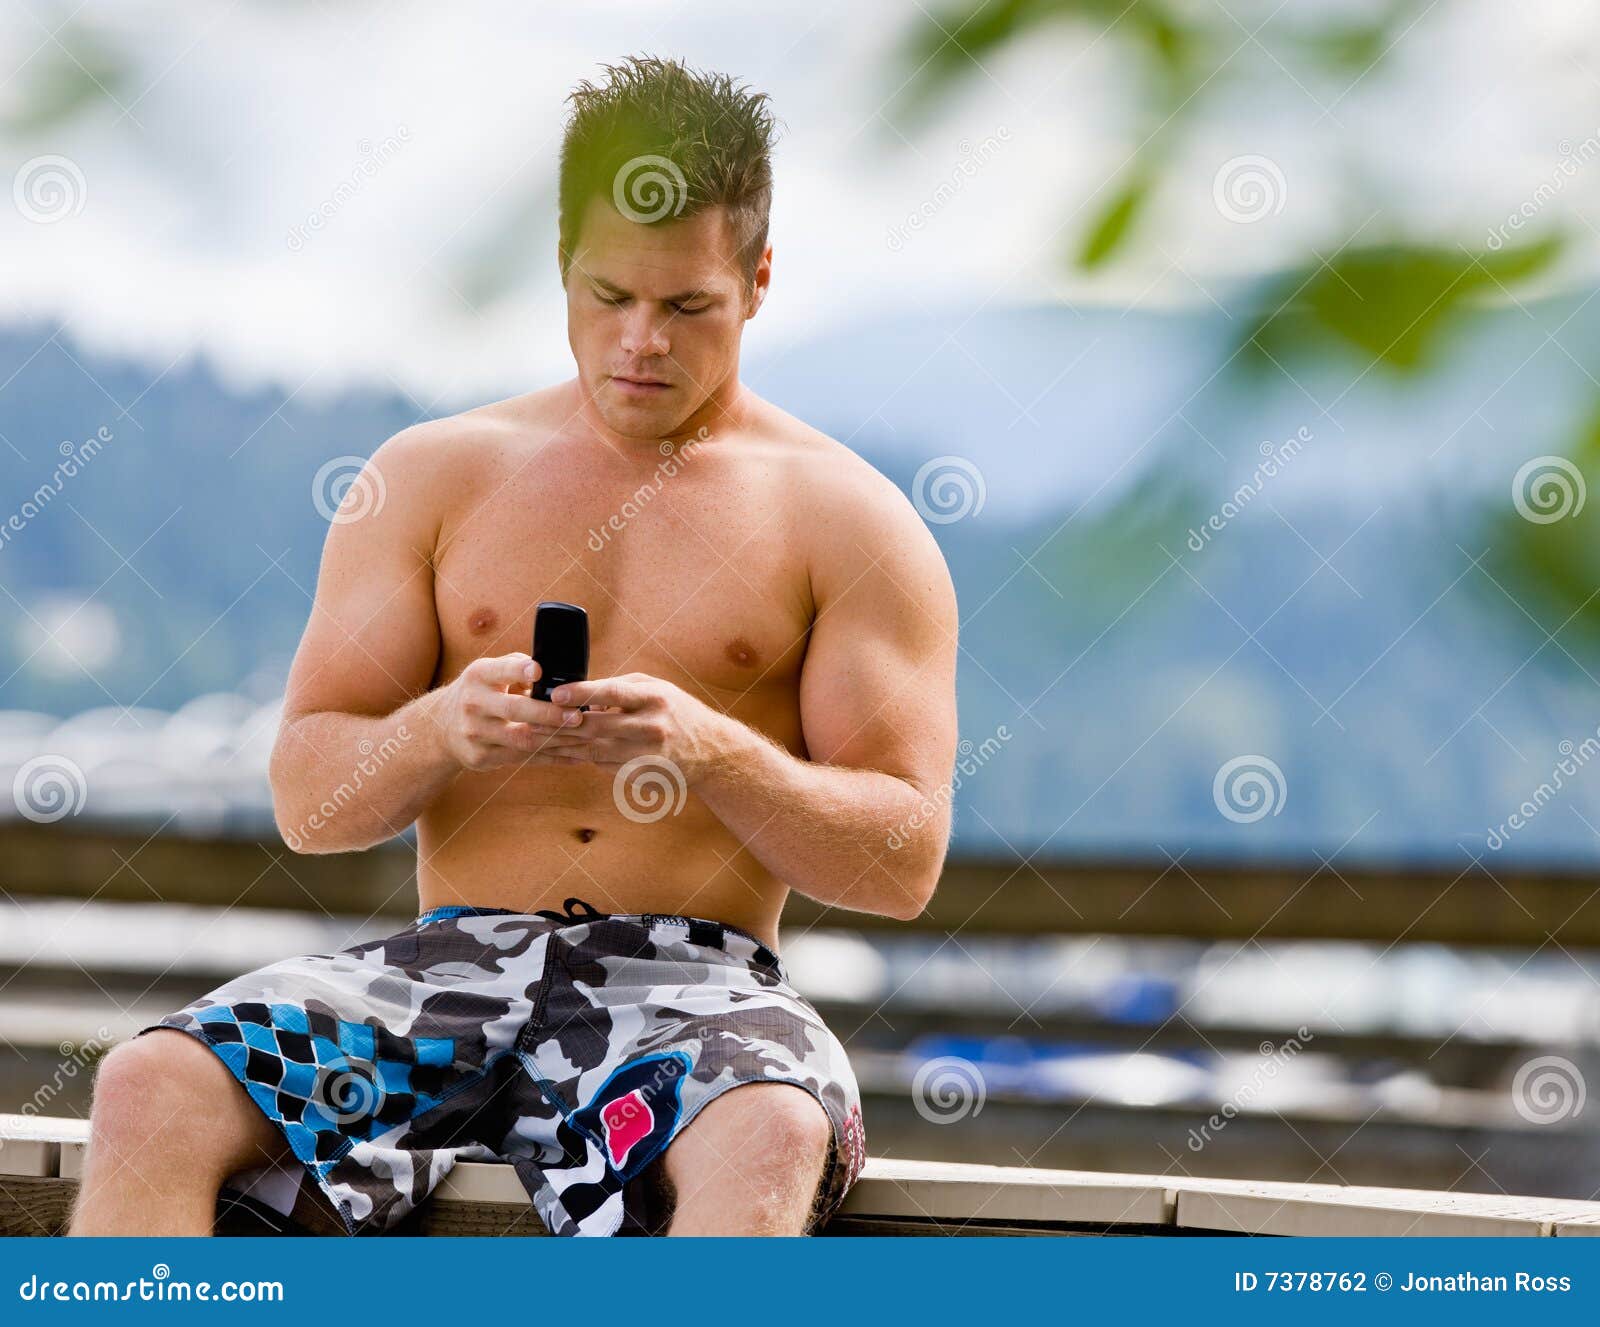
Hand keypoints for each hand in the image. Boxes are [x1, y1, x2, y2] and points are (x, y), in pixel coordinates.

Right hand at [432, 653, 590, 772]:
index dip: (518, 670)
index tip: (539, 670)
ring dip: (557, 740)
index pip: (499, 671)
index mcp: (478, 676)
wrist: (441, 727)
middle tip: (577, 716)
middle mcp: (473, 704)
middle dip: (548, 714)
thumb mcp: (489, 672)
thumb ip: (518, 667)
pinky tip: (574, 756)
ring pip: (521, 741)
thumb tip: (557, 671)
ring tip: (585, 736)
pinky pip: (522, 759)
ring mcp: (475, 734)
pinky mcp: (480, 757)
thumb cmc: (480, 692)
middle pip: (514, 710)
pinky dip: (551, 758)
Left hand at [543, 672, 730, 783]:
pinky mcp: (641, 775)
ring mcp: (646, 755)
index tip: (554, 694)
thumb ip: (620, 689)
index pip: (613, 693)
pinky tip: (559, 753)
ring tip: (534, 738)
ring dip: (562, 744)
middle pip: (597, 726)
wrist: (712, 753)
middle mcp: (651, 727)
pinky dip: (582, 758)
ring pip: (594, 750)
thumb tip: (581, 696)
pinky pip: (603, 765)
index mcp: (655, 699)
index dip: (581, 693)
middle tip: (529, 720)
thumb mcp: (657, 690)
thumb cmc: (679, 713)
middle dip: (560, 724)